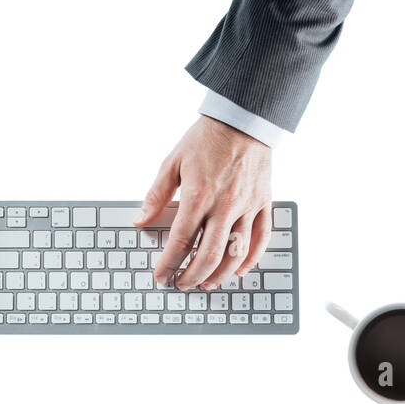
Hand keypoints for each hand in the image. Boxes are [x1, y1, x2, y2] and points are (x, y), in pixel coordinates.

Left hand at [135, 116, 271, 290]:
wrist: (243, 119)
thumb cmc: (206, 139)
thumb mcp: (172, 162)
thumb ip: (156, 195)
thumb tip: (140, 220)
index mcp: (198, 196)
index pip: (180, 242)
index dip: (169, 265)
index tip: (161, 276)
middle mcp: (224, 205)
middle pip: (208, 256)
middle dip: (191, 277)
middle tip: (181, 284)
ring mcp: (246, 206)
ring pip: (235, 254)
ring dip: (219, 275)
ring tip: (206, 283)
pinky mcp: (263, 203)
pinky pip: (261, 239)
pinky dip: (250, 259)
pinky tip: (238, 270)